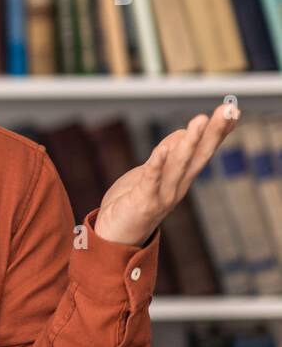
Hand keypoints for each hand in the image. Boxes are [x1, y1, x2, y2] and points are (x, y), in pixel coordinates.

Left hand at [94, 103, 238, 246]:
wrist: (113, 236)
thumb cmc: (132, 203)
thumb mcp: (151, 173)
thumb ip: (167, 156)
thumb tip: (182, 132)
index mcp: (180, 179)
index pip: (203, 151)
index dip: (217, 132)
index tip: (231, 110)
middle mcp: (177, 186)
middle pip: (199, 156)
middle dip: (213, 132)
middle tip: (228, 110)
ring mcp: (162, 195)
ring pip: (179, 165)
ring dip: (189, 142)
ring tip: (200, 120)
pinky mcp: (142, 202)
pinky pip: (151, 180)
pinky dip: (157, 164)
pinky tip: (162, 149)